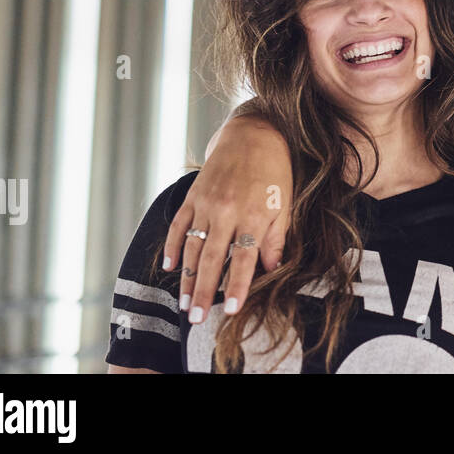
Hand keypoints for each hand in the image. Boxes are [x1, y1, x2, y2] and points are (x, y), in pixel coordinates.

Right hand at [162, 115, 292, 322]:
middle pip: (212, 259)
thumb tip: (272, 269)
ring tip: (184, 303)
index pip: (243, 259)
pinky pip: (178, 226)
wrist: (254, 134)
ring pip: (192, 247)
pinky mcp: (193, 196)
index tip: (230, 311)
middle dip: (204, 292)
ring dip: (187, 277)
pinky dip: (171, 246)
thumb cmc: (275, 172)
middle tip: (196, 319)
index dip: (236, 286)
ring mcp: (206, 204)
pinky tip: (169, 266)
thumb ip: (276, 238)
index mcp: (252, 215)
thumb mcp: (284, 205)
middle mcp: (226, 211)